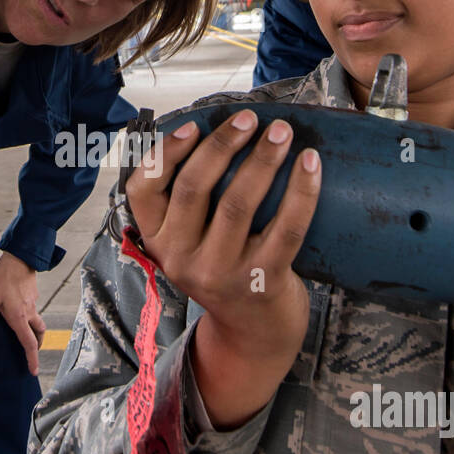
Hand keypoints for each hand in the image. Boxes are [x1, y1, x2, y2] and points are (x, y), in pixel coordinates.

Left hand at [0, 251, 45, 375]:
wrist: (20, 256)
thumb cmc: (3, 277)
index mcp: (19, 317)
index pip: (29, 344)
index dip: (31, 359)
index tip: (32, 371)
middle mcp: (29, 312)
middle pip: (38, 333)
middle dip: (36, 345)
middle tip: (32, 352)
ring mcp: (32, 301)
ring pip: (38, 320)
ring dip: (35, 330)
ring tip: (27, 332)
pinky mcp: (31, 292)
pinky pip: (33, 308)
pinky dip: (30, 315)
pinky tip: (20, 309)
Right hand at [125, 110, 320, 426]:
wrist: (252, 334)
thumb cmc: (223, 270)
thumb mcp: (189, 243)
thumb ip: (187, 205)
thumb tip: (215, 132)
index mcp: (158, 241)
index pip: (142, 190)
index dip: (166, 152)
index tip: (194, 125)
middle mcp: (181, 259)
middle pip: (194, 188)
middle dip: (222, 145)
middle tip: (249, 118)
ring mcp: (221, 273)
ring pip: (238, 204)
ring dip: (262, 160)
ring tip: (280, 132)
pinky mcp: (262, 281)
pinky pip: (285, 229)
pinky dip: (300, 192)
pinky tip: (310, 164)